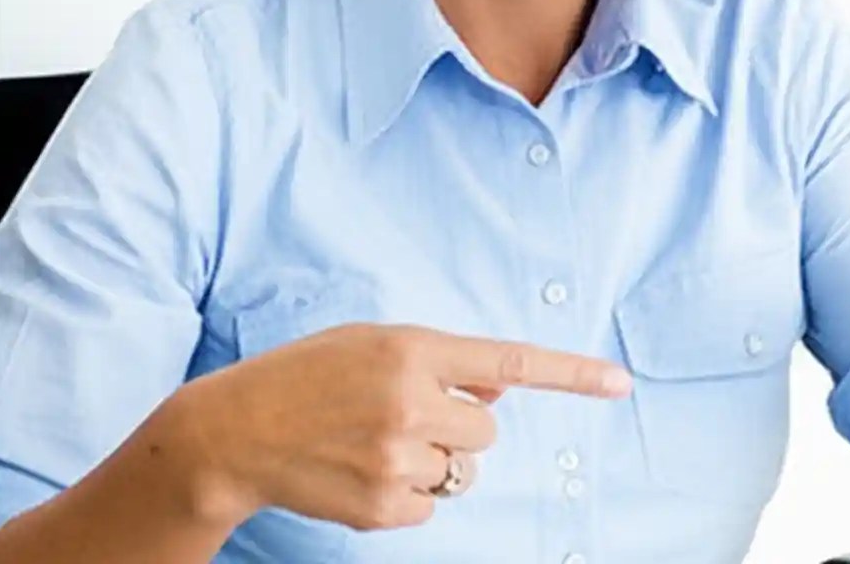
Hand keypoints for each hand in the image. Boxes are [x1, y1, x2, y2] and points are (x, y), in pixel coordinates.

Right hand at [173, 324, 631, 529]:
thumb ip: (439, 361)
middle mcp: (411, 402)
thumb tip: (498, 391)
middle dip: (459, 426)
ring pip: (462, 471)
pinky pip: (433, 505)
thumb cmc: (305, 377)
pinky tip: (363, 472)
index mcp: (411, 350)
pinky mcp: (384, 507)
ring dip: (432, 461)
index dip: (571, 374)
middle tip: (404, 417)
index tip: (620, 383)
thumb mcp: (371, 343)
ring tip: (372, 444)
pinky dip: (409, 494)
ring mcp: (397, 459)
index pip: (510, 363)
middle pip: (487, 431)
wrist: (230, 433)